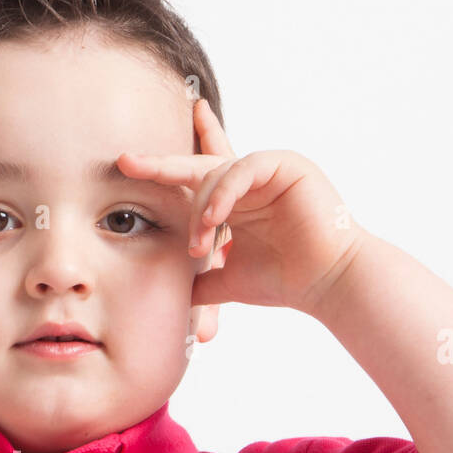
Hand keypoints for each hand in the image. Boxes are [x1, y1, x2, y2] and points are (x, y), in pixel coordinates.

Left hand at [117, 99, 365, 315]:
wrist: (325, 284)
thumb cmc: (285, 280)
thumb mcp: (227, 280)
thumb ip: (200, 282)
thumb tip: (171, 298)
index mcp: (238, 201)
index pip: (201, 174)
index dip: (174, 160)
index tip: (138, 154)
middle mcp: (251, 181)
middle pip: (199, 165)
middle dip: (161, 165)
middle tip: (127, 162)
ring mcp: (268, 169)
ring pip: (216, 174)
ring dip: (200, 211)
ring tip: (197, 247)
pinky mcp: (286, 165)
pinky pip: (242, 170)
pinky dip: (223, 195)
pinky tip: (213, 220)